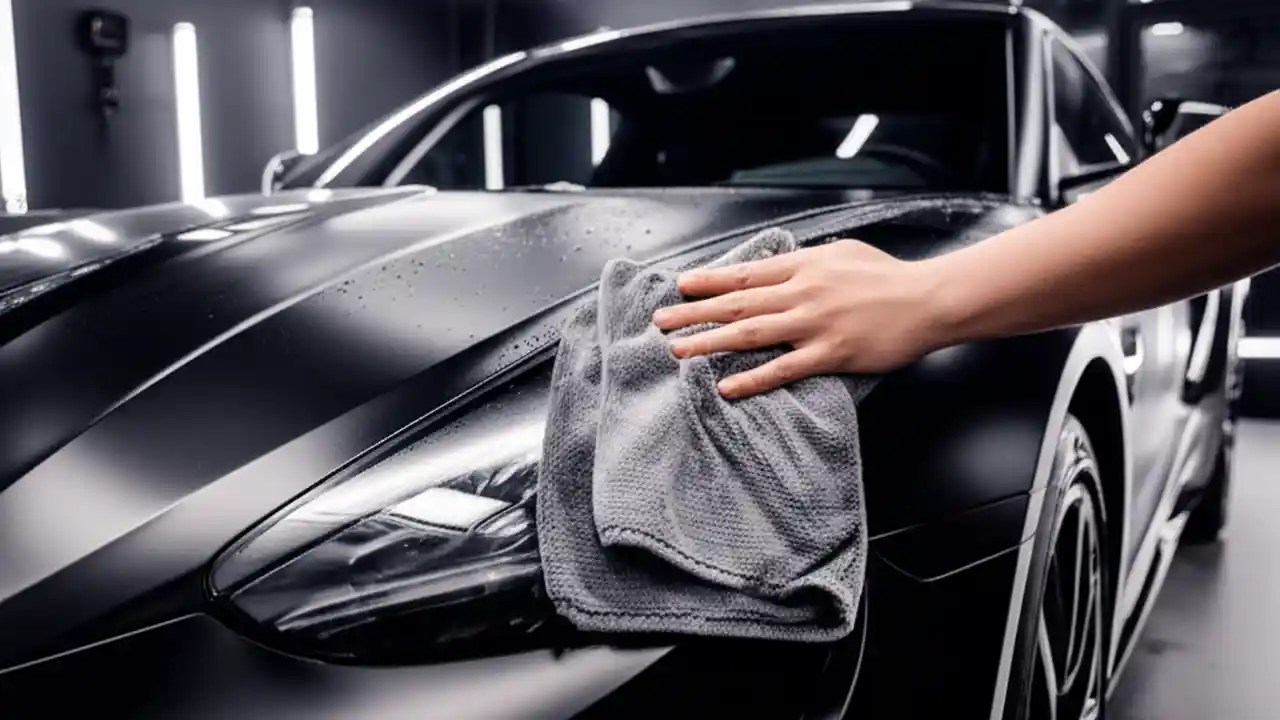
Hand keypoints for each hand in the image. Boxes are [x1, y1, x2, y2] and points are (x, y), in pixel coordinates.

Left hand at [652, 239, 950, 397]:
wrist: (929, 300)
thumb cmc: (888, 277)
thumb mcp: (843, 254)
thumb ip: (807, 262)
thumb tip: (780, 268)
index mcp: (804, 266)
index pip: (745, 274)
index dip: (709, 281)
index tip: (680, 286)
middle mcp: (802, 293)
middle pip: (737, 304)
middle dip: (694, 313)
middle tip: (661, 322)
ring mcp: (814, 325)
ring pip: (750, 334)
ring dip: (710, 342)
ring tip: (678, 351)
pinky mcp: (830, 353)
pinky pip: (783, 369)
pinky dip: (752, 378)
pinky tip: (726, 386)